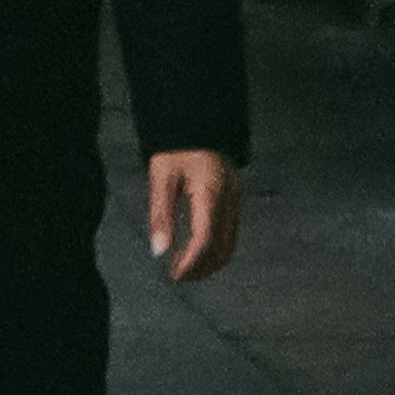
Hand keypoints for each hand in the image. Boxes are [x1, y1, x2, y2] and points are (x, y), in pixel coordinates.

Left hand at [143, 149, 242, 285]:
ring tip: (186, 268)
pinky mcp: (235, 199)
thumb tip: (158, 251)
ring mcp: (236, 200)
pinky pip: (231, 233)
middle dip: (201, 268)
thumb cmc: (177, 145)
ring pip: (230, 244)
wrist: (200, 118)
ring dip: (210, 263)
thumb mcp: (162, 174)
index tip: (174, 275)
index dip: (190, 263)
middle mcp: (229, 200)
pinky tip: (198, 250)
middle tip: (178, 276)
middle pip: (222, 249)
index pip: (205, 240)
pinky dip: (216, 249)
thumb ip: (161, 213)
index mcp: (211, 194)